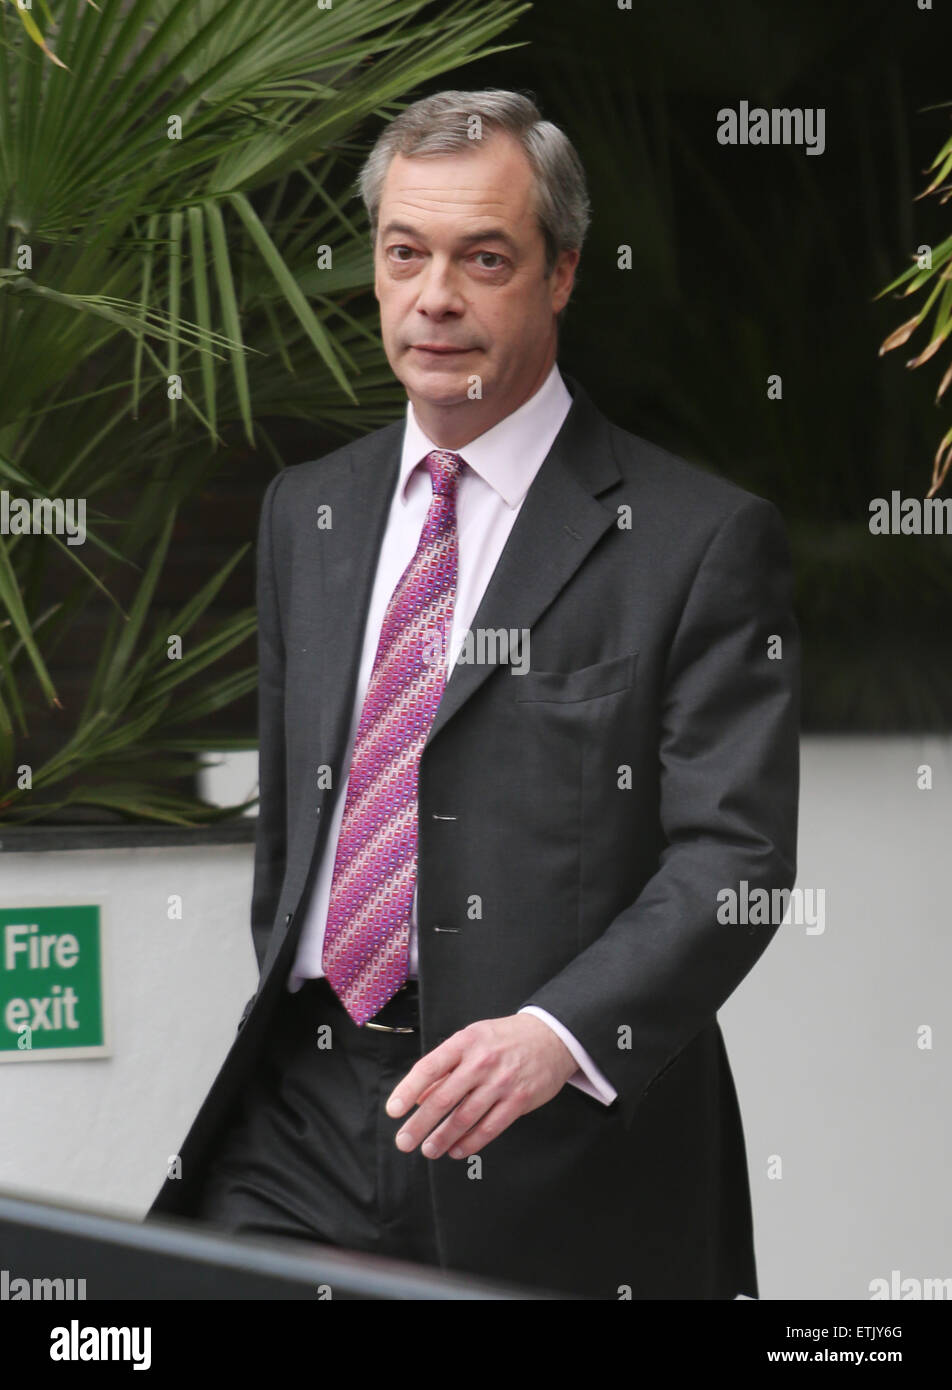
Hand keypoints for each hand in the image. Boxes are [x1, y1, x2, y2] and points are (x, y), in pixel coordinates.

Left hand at [385, 1013, 577, 1159]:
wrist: (550, 1037)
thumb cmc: (503, 1039)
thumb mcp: (471, 1040)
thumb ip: (445, 1067)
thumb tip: (418, 1097)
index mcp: (465, 1042)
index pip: (429, 1068)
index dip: (408, 1090)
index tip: (393, 1110)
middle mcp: (481, 1062)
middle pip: (444, 1098)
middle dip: (420, 1124)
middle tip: (404, 1142)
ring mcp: (501, 1082)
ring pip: (465, 1118)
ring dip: (443, 1138)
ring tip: (428, 1150)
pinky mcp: (519, 1101)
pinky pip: (490, 1128)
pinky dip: (470, 1143)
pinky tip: (457, 1150)